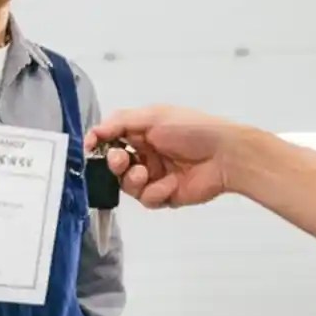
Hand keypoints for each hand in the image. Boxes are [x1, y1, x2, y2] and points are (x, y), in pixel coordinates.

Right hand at [83, 105, 247, 208]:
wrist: (224, 155)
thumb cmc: (193, 129)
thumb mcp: (153, 116)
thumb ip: (119, 122)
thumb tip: (93, 132)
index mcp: (143, 132)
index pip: (111, 139)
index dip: (99, 145)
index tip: (91, 148)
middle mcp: (146, 153)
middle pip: (115, 165)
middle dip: (114, 164)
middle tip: (121, 161)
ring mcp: (155, 176)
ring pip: (127, 185)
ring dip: (133, 180)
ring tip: (147, 173)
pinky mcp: (165, 195)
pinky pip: (147, 199)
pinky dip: (155, 192)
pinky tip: (170, 184)